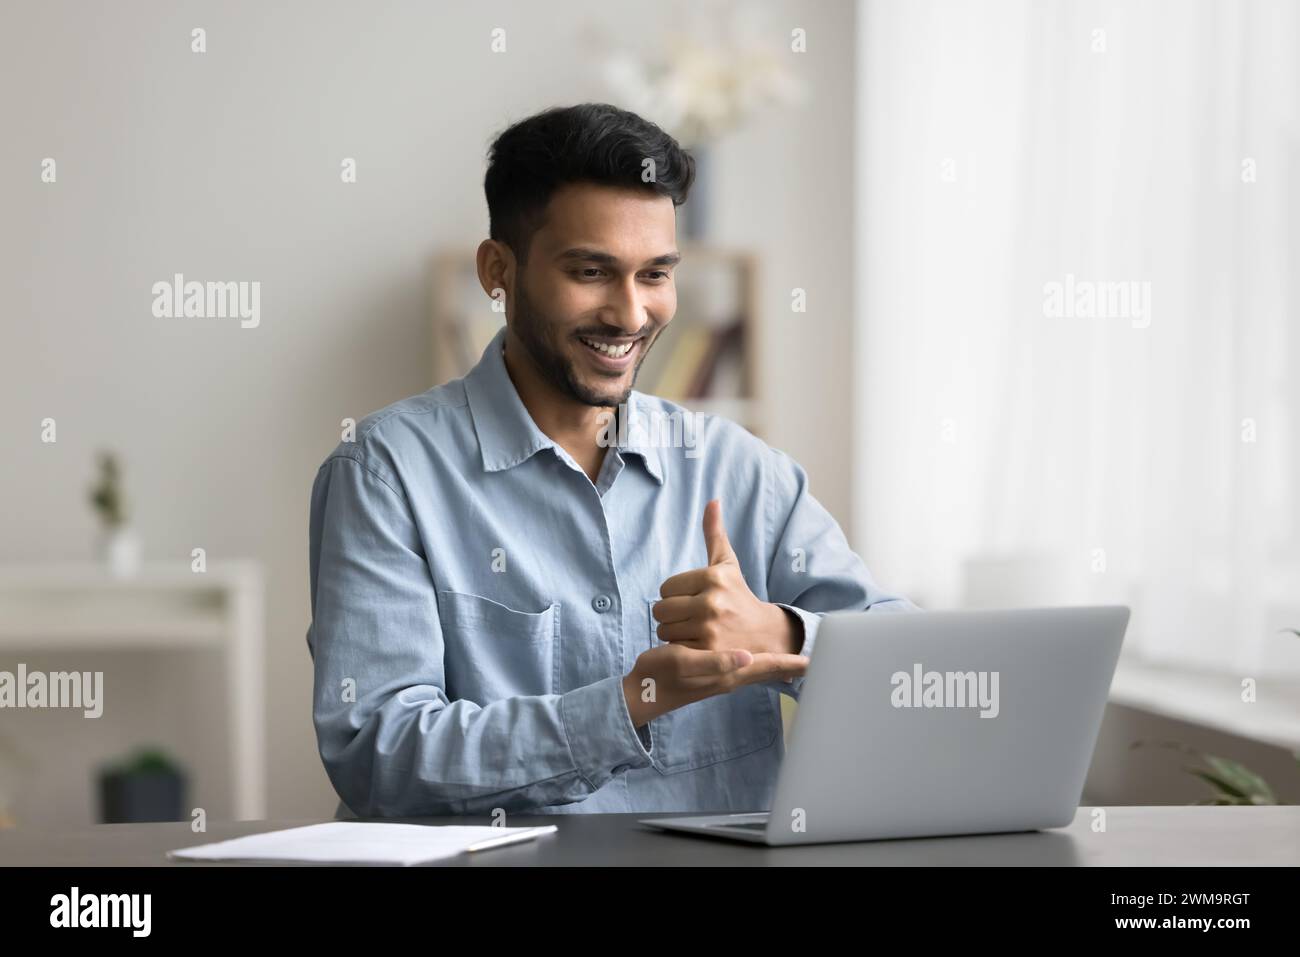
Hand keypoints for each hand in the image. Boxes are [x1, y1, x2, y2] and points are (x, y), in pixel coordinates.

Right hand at [622, 643, 806, 726]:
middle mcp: (730, 675)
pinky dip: (757, 663)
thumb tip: (747, 657)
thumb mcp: (684, 663)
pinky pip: (742, 666)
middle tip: (812, 660)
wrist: (643, 693)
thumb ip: (716, 662)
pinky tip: (755, 658)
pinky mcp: (711, 669)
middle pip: (767, 669)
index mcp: (729, 673)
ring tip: (794, 662)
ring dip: (775, 664)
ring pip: (756, 669)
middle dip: (788, 664)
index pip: (768, 668)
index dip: (790, 665)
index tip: (815, 661)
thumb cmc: (661, 677)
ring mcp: (722, 674)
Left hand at [652, 499, 801, 658]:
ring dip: (674, 633)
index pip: (665, 588)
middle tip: (691, 618)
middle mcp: (711, 602)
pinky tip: (697, 645)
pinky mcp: (708, 653)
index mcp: (713, 578)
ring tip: (695, 632)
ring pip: (664, 630)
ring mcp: (710, 629)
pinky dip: (680, 649)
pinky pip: (673, 648)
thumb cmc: (739, 596)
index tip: (693, 600)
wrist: (765, 635)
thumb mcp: (728, 564)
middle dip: (671, 616)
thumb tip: (713, 501)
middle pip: (661, 610)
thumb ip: (715, 534)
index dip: (675, 596)